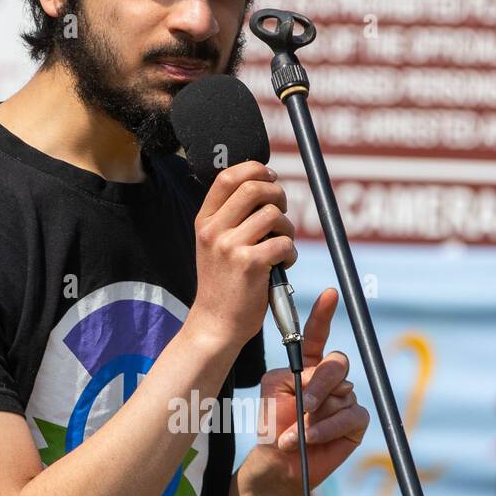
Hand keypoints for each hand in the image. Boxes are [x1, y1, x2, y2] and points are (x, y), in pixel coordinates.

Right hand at [188, 161, 297, 352]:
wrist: (215, 325)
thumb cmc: (223, 285)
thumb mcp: (214, 246)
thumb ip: (230, 218)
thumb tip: (264, 187)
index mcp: (204, 222)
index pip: (228, 177)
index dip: (255, 170)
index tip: (270, 178)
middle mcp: (214, 231)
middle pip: (255, 188)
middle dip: (277, 195)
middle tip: (281, 213)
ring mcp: (230, 247)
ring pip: (274, 215)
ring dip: (287, 229)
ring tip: (282, 247)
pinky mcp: (250, 265)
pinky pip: (284, 243)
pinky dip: (291, 252)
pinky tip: (284, 264)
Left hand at [257, 287, 368, 490]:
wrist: (278, 463)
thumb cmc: (273, 425)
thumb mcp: (274, 388)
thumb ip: (297, 372)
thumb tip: (332, 384)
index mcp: (307, 365)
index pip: (317, 335)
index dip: (323, 314)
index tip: (330, 294)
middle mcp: (329, 379)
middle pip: (338, 364)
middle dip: (320, 385)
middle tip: (302, 406)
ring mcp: (345, 399)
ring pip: (342, 394)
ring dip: (315, 416)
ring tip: (295, 434)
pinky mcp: (356, 422)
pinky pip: (351, 415)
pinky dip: (328, 427)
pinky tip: (311, 438)